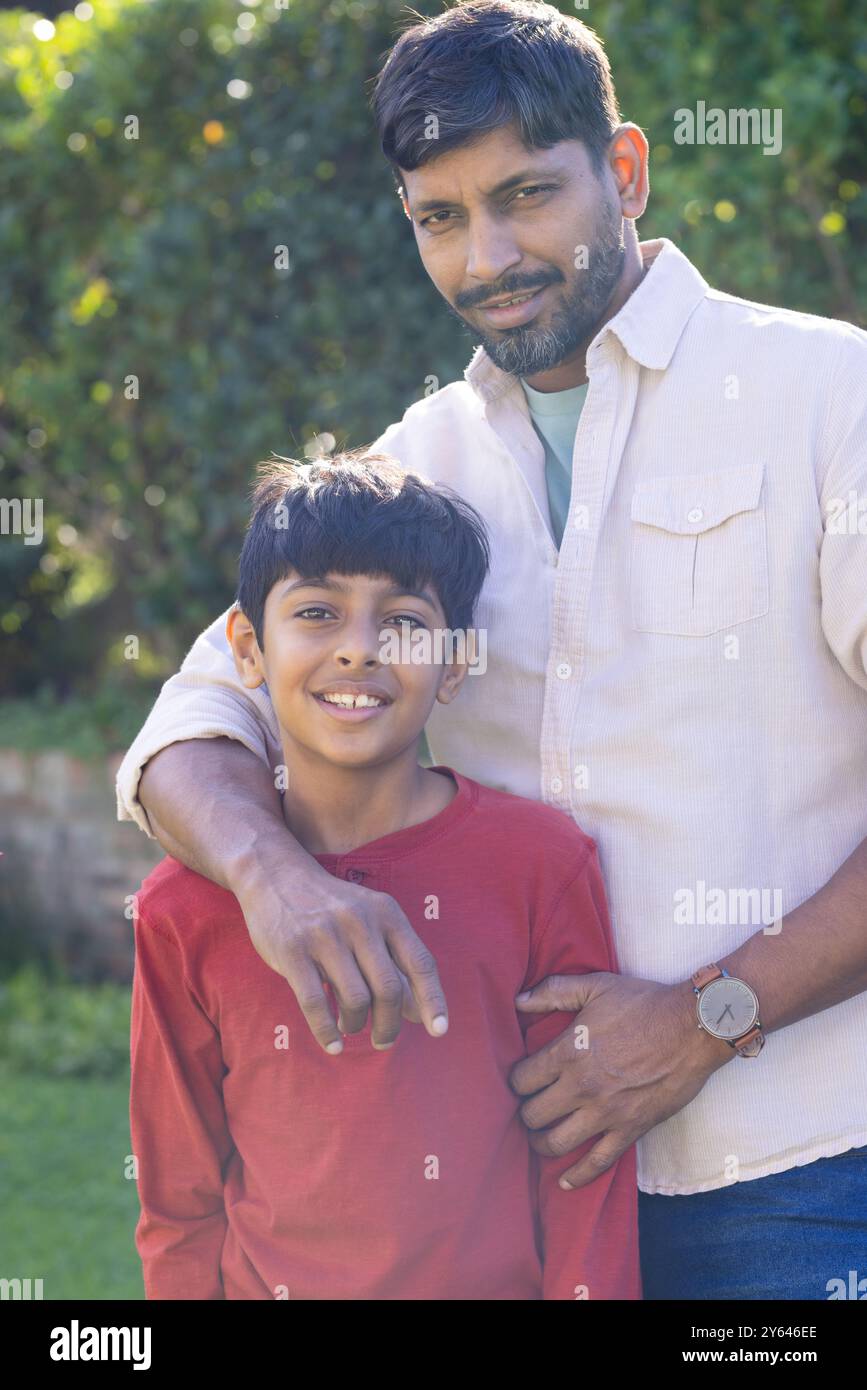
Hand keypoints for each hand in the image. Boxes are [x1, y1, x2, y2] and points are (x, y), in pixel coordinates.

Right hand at [235, 857, 447, 1054]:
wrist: (276, 875)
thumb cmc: (331, 907)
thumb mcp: (370, 921)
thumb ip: (395, 962)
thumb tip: (419, 1012)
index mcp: (386, 913)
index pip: (420, 963)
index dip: (433, 1000)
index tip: (439, 1031)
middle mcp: (360, 922)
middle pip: (389, 989)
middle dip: (390, 1023)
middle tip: (384, 1039)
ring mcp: (324, 936)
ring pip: (356, 999)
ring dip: (357, 1024)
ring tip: (351, 1027)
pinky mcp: (292, 951)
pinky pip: (315, 1003)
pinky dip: (327, 1031)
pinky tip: (333, 1044)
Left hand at [511, 972, 732, 1188]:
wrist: (694, 1027)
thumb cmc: (644, 1004)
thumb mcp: (595, 986)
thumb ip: (553, 991)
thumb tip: (518, 1000)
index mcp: (568, 1052)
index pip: (521, 1080)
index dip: (516, 1081)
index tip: (522, 1080)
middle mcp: (581, 1087)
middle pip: (533, 1114)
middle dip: (526, 1112)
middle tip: (530, 1107)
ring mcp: (606, 1113)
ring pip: (556, 1143)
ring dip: (541, 1143)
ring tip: (540, 1137)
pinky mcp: (630, 1130)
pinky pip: (597, 1163)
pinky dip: (577, 1176)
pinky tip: (564, 1181)